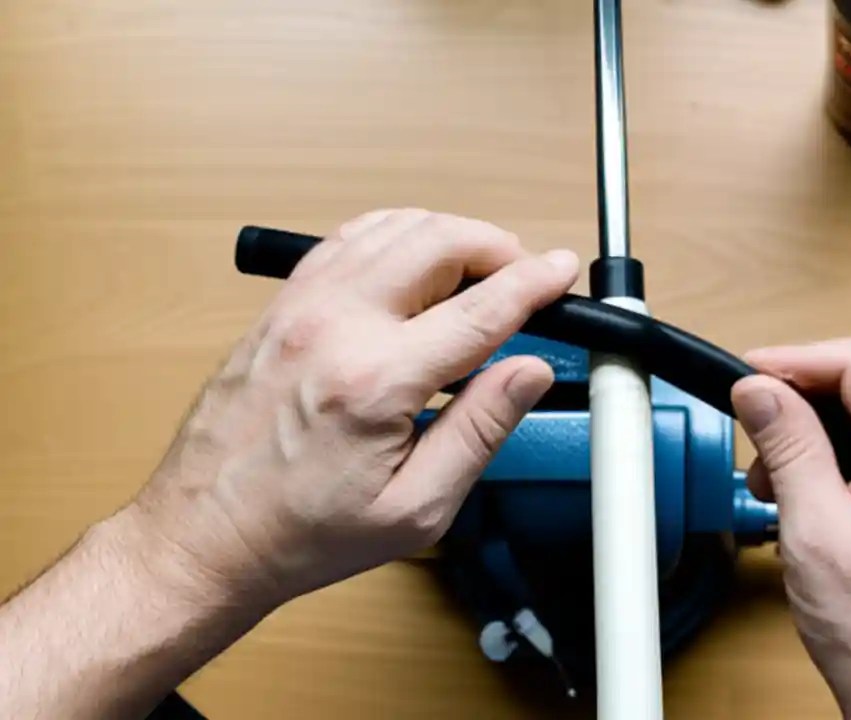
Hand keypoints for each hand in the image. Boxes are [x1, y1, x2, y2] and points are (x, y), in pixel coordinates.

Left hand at [126, 208, 579, 610]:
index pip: (479, 309)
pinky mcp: (279, 307)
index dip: (533, 283)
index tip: (562, 271)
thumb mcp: (417, 508)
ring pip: (391, 227)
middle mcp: (334, 327)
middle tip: (523, 275)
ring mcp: (299, 308)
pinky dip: (395, 236)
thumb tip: (529, 372)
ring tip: (477, 271)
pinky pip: (347, 240)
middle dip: (495, 246)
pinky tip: (416, 261)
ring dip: (447, 235)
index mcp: (375, 382)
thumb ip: (480, 430)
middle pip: (436, 241)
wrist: (206, 536)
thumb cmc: (303, 533)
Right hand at [731, 339, 850, 719]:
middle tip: (755, 443)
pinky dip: (846, 466)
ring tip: (778, 488)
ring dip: (820, 441)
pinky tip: (812, 502)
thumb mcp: (817, 532)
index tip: (748, 375)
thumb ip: (789, 446)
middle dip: (804, 408)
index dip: (795, 361)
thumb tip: (760, 388)